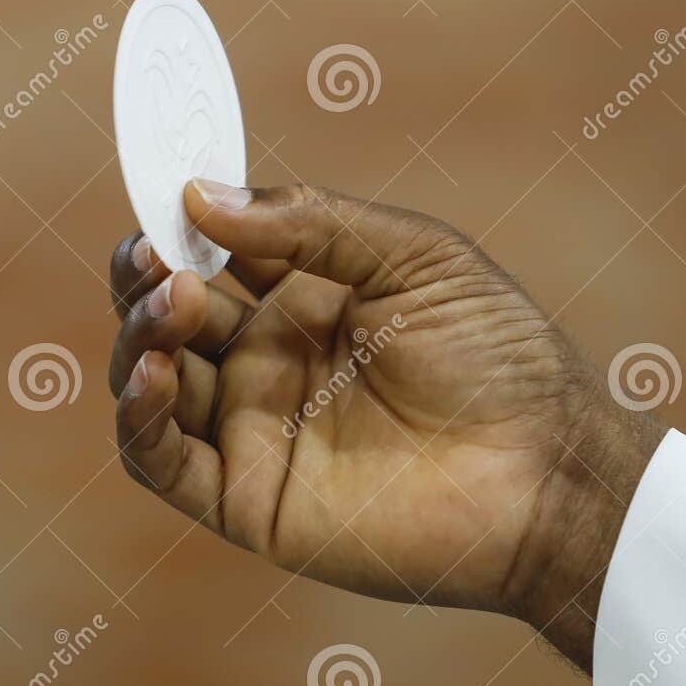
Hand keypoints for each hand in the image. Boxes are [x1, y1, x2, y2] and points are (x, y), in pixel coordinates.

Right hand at [108, 179, 665, 670]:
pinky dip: (139, 417)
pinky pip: (161, 462)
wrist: (546, 473)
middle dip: (146, 273)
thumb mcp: (413, 257)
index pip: (209, 253)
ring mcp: (252, 433)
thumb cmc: (499, 358)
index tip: (163, 185)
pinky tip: (157, 371)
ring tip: (172, 299)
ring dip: (141, 334)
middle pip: (166, 312)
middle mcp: (266, 365)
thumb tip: (202, 194)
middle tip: (157, 251)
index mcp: (302, 302)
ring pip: (151, 380)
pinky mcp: (247, 500)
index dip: (177, 221)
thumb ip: (310, 223)